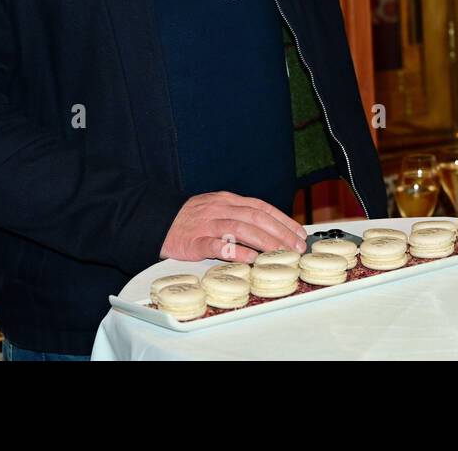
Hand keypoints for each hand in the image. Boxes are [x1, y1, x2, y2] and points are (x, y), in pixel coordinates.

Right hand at [159, 191, 306, 262]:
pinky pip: (217, 245)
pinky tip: (250, 257)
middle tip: (296, 247)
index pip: (262, 207)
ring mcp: (207, 224)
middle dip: (279, 232)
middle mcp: (221, 209)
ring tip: (281, 252)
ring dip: (264, 241)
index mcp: (228, 200)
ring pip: (240, 228)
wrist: (158, 220)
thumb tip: (270, 230)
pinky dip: (235, 250)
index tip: (299, 233)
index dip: (283, 220)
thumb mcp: (218, 209)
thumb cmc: (192, 219)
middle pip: (255, 217)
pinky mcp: (195, 241)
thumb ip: (240, 216)